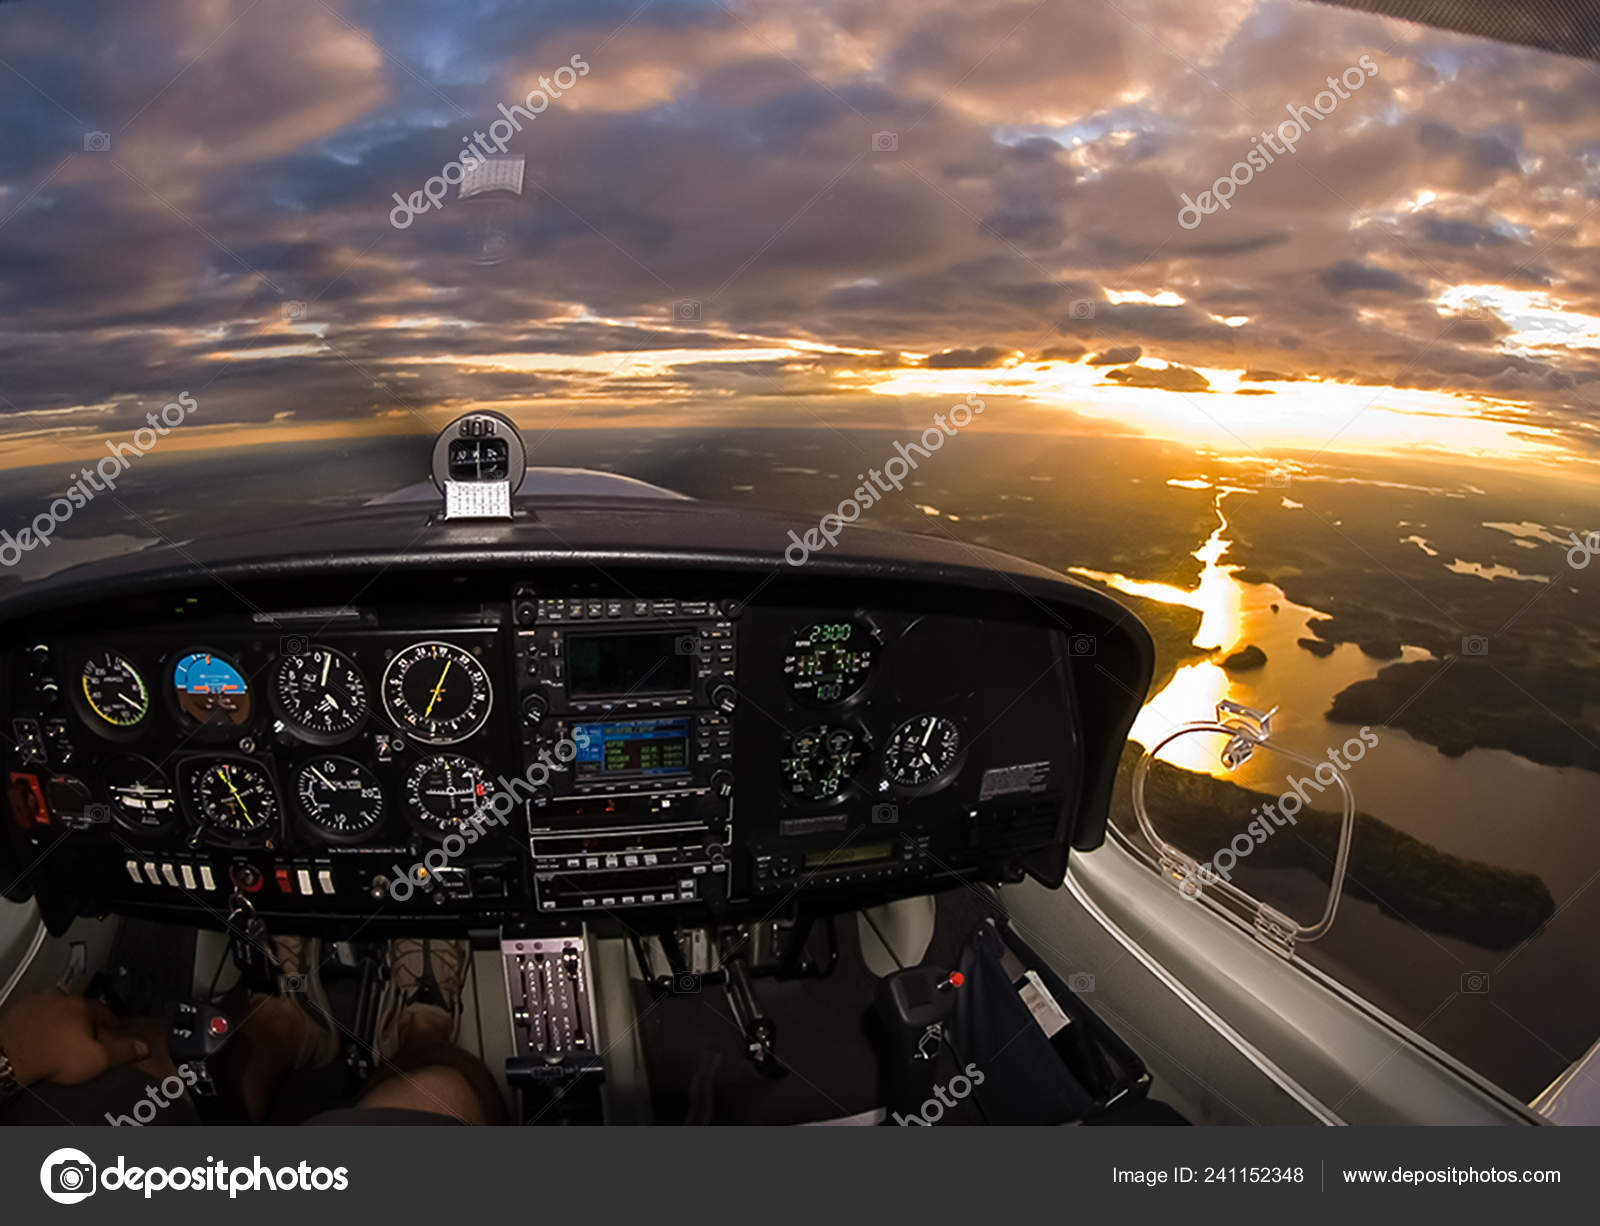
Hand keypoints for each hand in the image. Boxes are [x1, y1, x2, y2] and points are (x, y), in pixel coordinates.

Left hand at [0, 991, 149, 1086]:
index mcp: (84, 1006)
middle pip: (81, 1008)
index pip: (107, 1012)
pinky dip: (40, 1022)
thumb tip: (143, 1047)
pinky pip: (35, 1014)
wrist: (10, 1057)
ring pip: (57, 1008)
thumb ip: (123, 1052)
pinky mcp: (19, 1011)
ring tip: (61, 1037)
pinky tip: (39, 1036)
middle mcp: (62, 999)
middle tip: (86, 1036)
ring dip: (61, 1019)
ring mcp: (38, 1003)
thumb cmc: (49, 1056)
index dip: (112, 1024)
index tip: (113, 1030)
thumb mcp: (96, 1059)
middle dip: (85, 1020)